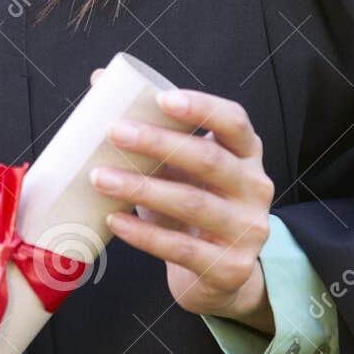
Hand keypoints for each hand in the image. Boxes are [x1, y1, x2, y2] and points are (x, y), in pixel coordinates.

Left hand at [86, 69, 275, 330]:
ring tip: (99, 177)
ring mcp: (247, 229)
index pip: (234, 121)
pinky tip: (114, 220)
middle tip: (113, 132)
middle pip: (209, 159)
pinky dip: (144, 233)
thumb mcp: (179, 165)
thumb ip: (150, 127)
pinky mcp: (230, 267)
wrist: (218, 274)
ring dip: (141, 188)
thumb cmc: (191, 201)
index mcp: (246, 153)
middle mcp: (255, 187)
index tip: (162, 98)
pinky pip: (182, 248)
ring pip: (192, 203)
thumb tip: (99, 80)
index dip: (202, 108)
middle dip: (159, 143)